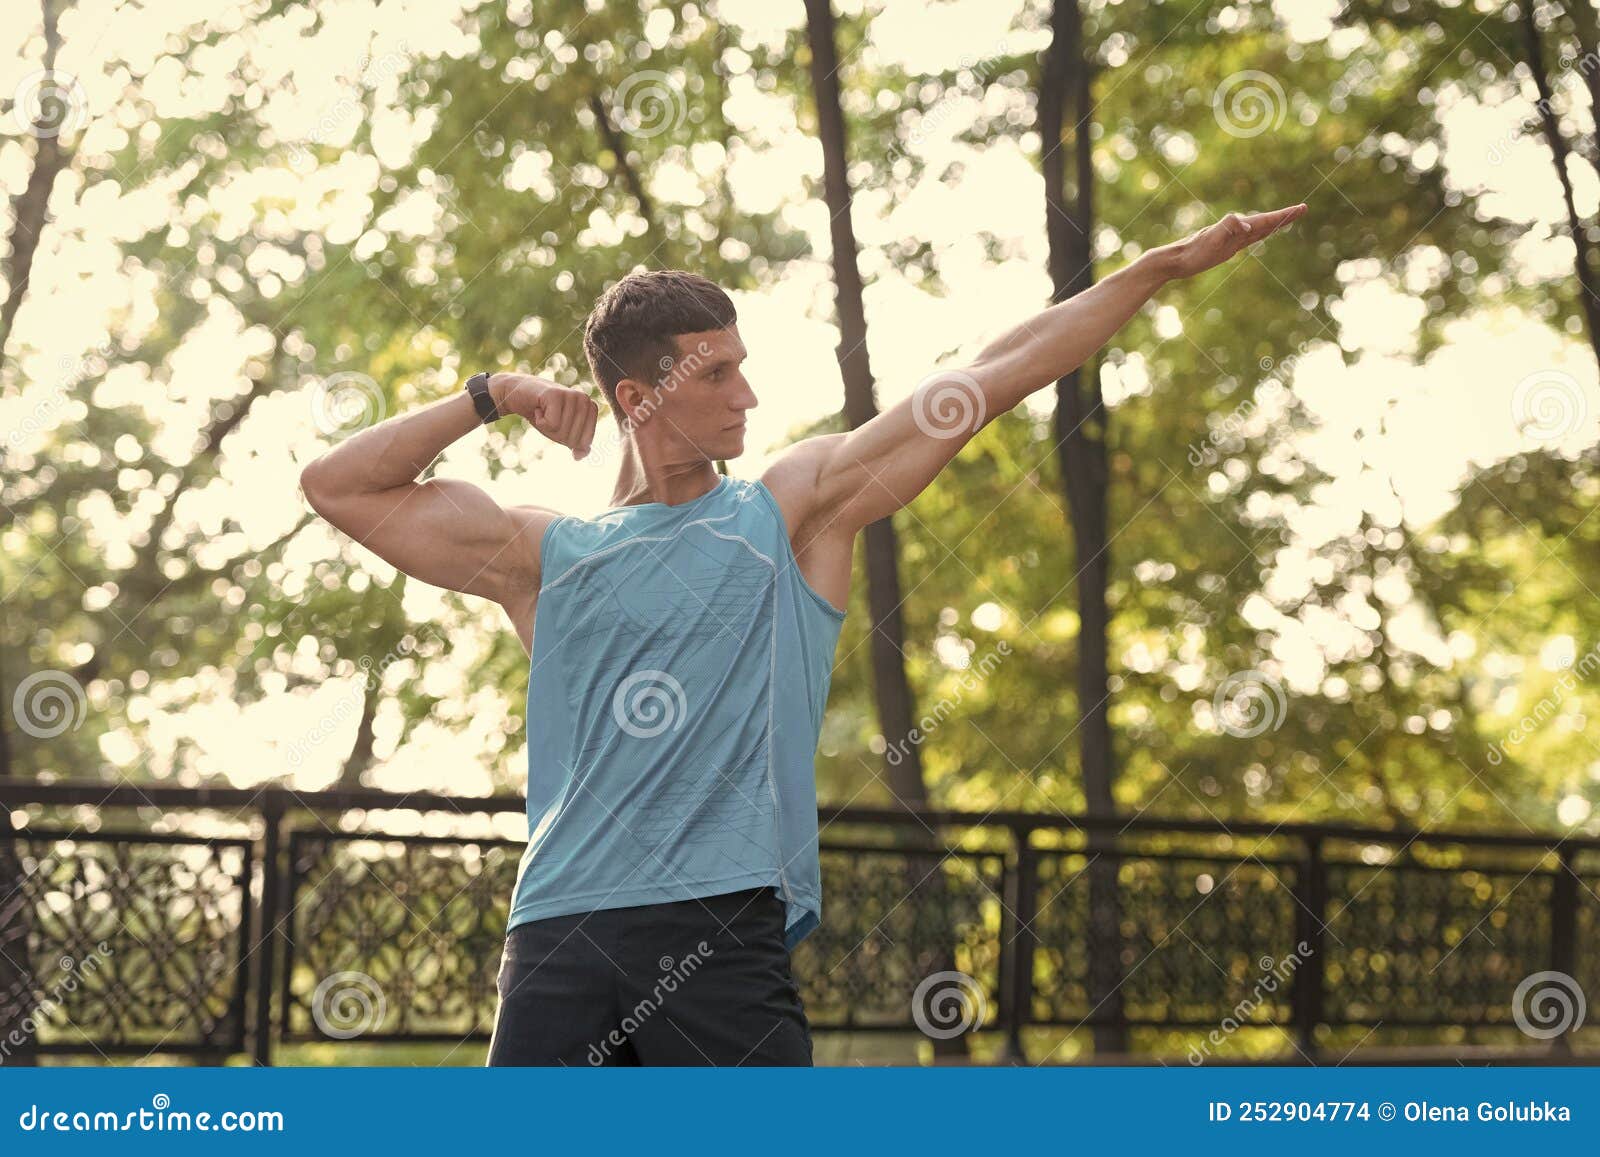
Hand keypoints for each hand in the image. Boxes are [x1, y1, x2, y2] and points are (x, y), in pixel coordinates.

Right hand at [489, 373, 597, 459]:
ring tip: (543, 411)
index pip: (585, 443)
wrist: (519, 395)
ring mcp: (571, 394)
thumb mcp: (563, 433)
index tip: (559, 424)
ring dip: (547, 427)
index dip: (568, 440)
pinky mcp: (556, 394)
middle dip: (557, 434)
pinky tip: (538, 408)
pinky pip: (552, 424)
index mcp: (591, 408)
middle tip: (549, 417)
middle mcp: (585, 399)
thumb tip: (579, 456)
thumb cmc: (545, 415)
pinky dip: (540, 422)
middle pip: (573, 439)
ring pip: (562, 432)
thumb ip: (578, 445)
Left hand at [1154, 203, 1307, 280]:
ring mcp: (1232, 239)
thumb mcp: (1211, 239)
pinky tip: (1263, 233)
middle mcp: (1237, 231)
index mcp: (1237, 228)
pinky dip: (1261, 233)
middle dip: (1284, 217)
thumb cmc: (1192, 251)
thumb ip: (1227, 228)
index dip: (1284, 216)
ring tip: (1289, 218)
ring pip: (1259, 229)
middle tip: (1302, 209)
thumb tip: (1245, 224)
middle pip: (1266, 222)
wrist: (1175, 260)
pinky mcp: (1227, 247)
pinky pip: (1250, 238)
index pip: (1266, 220)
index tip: (1301, 208)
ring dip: (1275, 223)